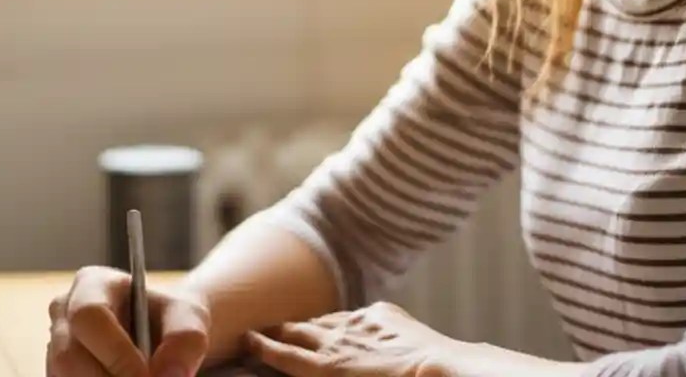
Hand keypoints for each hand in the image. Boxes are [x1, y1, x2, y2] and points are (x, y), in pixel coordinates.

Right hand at [47, 265, 211, 376]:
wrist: (163, 335)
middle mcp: (64, 312)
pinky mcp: (56, 372)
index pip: (89, 316)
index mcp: (92, 284)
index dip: (115, 352)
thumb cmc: (171, 319)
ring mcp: (54, 345)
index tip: (146, 376)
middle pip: (68, 356)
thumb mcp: (190, 318)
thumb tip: (168, 376)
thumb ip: (185, 340)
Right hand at [244, 301, 460, 376]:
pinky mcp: (382, 314)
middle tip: (262, 330)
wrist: (440, 370)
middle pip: (296, 331)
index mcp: (326, 369)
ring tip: (299, 329)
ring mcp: (359, 323)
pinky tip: (347, 327)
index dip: (261, 347)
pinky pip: (355, 316)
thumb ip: (320, 372)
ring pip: (324, 321)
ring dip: (310, 326)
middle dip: (277, 331)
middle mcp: (336, 342)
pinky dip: (345, 322)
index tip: (246, 338)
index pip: (283, 356)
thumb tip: (308, 368)